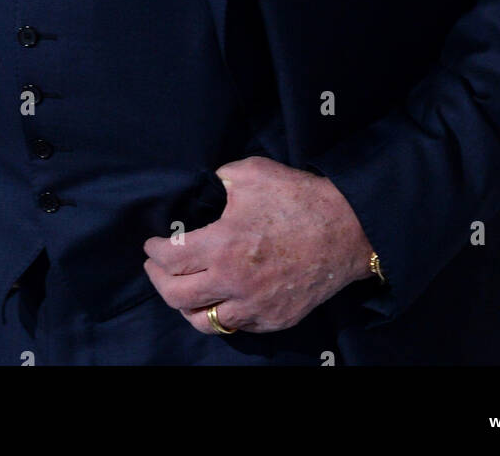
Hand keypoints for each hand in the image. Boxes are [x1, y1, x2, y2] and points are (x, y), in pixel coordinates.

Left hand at [143, 156, 372, 333]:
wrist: (348, 231)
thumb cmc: (299, 198)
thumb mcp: (252, 173)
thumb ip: (219, 180)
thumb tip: (203, 188)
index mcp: (223, 244)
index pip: (170, 258)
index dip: (154, 252)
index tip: (151, 244)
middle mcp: (234, 282)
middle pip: (176, 296)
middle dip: (158, 279)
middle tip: (156, 266)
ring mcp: (254, 307)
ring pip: (202, 322)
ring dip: (184, 305)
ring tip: (181, 288)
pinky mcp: (273, 319)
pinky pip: (235, 327)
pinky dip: (218, 314)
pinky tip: (217, 298)